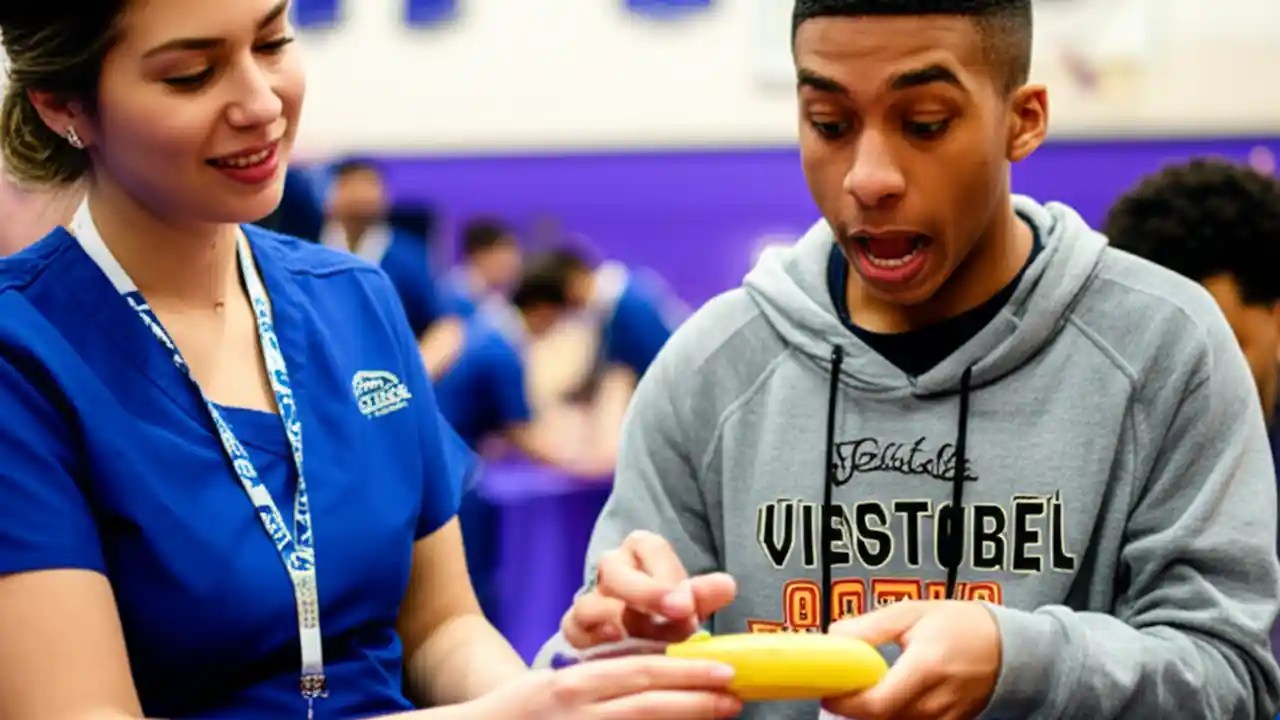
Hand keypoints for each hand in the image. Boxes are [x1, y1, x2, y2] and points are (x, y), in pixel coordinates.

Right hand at [468, 655, 741, 718]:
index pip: (640, 671)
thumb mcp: (559, 682)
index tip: (724, 669)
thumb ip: (604, 674)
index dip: (687, 670)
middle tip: (735, 697)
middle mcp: (578, 711)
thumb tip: (658, 665)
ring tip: (720, 716)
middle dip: (697, 700)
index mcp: (574, 683)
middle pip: (649, 705)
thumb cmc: (520, 710)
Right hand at [562, 530, 735, 648]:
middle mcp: (611, 571)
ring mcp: (589, 600)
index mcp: (639, 553)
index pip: (648, 547)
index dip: (667, 571)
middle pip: (613, 568)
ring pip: (589, 601)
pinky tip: (613, 642)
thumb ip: (703, 596)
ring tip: (635, 633)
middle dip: (646, 592)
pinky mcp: (576, 629)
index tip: (687, 602)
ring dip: (614, 617)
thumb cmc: (666, 618)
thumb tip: (726, 585)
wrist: (638, 645)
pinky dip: (590, 635)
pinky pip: (573, 629)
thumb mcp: (687, 608)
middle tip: (678, 612)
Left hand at [823, 600, 1000, 719]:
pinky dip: (895, 716)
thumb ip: (870, 627)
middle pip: (881, 719)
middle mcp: (936, 700)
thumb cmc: (959, 625)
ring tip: (872, 688)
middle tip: (847, 686)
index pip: (876, 703)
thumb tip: (835, 638)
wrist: (1008, 647)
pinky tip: (892, 698)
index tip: (830, 691)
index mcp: (926, 666)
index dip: (846, 703)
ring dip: (876, 712)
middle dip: (856, 707)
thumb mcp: (912, 613)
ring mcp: (944, 718)